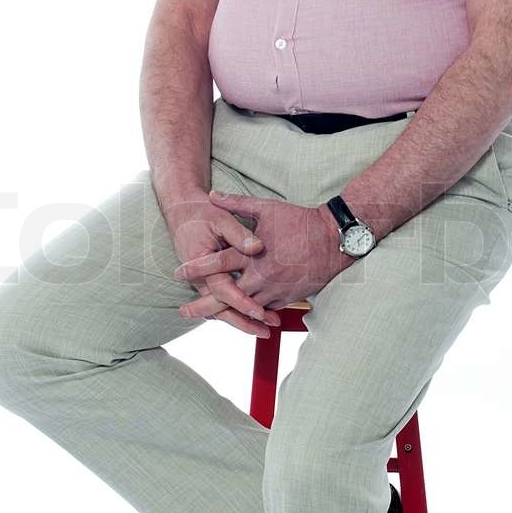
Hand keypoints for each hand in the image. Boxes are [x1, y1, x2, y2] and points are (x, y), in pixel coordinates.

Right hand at [164, 189, 281, 338]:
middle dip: (244, 322)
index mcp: (201, 264)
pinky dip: (237, 311)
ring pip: (221, 309)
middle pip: (221, 309)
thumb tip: (258, 247)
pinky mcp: (209, 281)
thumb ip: (239, 234)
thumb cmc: (201, 213)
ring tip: (265, 330)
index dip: (243, 302)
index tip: (260, 312)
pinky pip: (222, 301)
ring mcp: (204, 282)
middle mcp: (200, 278)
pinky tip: (254, 317)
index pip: (223, 290)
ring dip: (242, 320)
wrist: (182, 210)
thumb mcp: (221, 218)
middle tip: (266, 331)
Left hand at [173, 191, 351, 319]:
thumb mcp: (266, 208)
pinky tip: (239, 316)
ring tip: (208, 318)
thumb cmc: (300, 221)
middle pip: (226, 296)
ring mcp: (275, 290)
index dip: (196, 269)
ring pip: (245, 309)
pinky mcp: (288, 298)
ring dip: (226, 314)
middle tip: (184, 311)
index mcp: (253, 254)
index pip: (217, 264)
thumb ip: (237, 203)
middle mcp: (261, 276)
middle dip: (203, 306)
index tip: (178, 273)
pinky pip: (265, 311)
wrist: (333, 240)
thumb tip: (213, 194)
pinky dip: (250, 314)